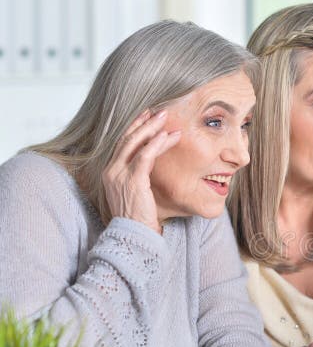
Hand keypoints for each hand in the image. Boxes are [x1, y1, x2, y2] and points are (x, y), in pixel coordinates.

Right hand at [102, 109, 181, 232]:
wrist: (133, 235)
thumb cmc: (139, 216)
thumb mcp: (134, 192)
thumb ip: (138, 176)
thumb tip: (151, 162)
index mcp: (110, 172)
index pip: (122, 143)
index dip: (135, 127)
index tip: (147, 116)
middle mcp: (112, 170)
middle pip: (127, 138)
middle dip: (144, 122)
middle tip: (159, 111)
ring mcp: (120, 175)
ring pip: (135, 143)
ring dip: (152, 128)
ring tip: (166, 118)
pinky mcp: (133, 181)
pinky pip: (145, 156)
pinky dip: (156, 144)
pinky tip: (167, 136)